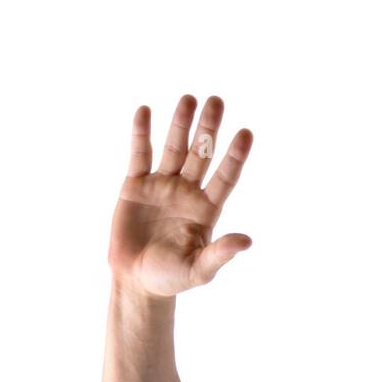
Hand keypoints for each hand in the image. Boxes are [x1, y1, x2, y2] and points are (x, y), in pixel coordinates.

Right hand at [108, 93, 252, 297]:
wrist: (136, 282)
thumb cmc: (171, 279)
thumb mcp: (199, 270)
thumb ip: (220, 254)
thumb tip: (246, 241)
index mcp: (207, 209)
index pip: (225, 177)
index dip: (235, 156)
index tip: (246, 133)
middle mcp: (187, 191)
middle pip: (201, 154)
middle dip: (209, 128)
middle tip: (217, 101)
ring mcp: (162, 185)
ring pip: (174, 148)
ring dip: (180, 123)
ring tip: (189, 98)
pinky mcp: (136, 185)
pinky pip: (140, 154)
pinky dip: (141, 134)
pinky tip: (144, 111)